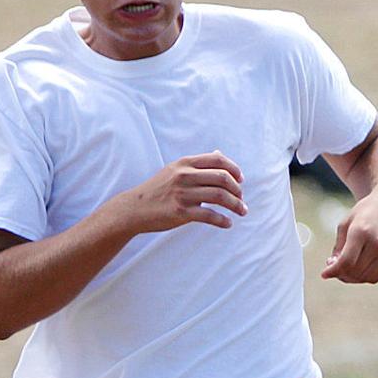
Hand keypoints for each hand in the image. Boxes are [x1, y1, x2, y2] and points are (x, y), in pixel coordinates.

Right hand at [117, 152, 246, 233]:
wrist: (136, 208)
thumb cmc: (159, 189)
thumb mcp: (176, 170)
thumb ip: (198, 164)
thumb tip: (219, 153)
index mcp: (185, 163)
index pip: (218, 160)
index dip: (235, 170)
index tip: (241, 180)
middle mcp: (185, 175)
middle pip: (223, 178)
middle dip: (238, 190)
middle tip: (242, 199)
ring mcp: (183, 193)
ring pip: (220, 196)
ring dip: (236, 205)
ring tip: (242, 211)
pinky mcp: (181, 211)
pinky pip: (210, 215)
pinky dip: (223, 220)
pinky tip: (228, 223)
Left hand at [321, 182, 377, 282]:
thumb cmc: (365, 213)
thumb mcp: (346, 224)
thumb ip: (338, 247)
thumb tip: (332, 268)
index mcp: (362, 232)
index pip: (346, 262)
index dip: (333, 271)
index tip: (324, 274)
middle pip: (354, 272)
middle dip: (340, 274)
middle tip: (334, 269)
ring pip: (364, 278)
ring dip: (351, 278)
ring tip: (345, 268)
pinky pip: (375, 278)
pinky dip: (363, 277)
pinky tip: (358, 268)